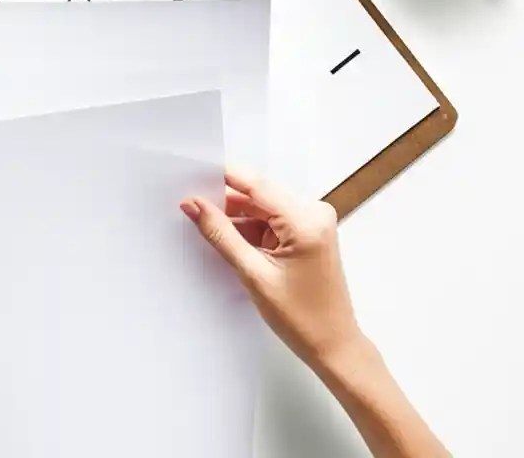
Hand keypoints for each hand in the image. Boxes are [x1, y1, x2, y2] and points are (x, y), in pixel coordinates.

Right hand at [180, 170, 361, 368]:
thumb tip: (194, 205)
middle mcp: (314, 213)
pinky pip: (271, 220)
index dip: (220, 179)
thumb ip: (221, 234)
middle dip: (225, 202)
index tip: (190, 181)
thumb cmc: (303, 317)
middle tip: (193, 210)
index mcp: (306, 220)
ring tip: (210, 233)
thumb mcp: (253, 274)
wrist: (333, 344)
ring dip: (237, 218)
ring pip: (261, 207)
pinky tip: (232, 243)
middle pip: (257, 194)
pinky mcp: (308, 232)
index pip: (255, 184)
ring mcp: (313, 222)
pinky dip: (250, 229)